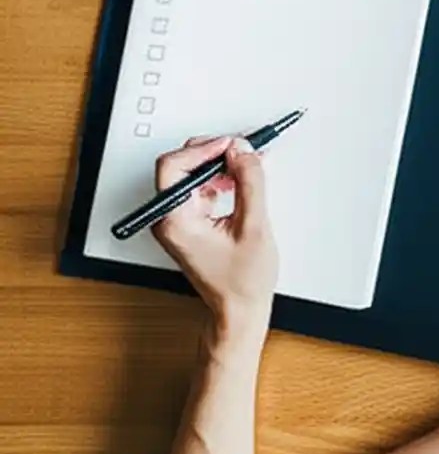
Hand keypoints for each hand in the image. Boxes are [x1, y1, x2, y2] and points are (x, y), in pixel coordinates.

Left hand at [152, 136, 278, 347]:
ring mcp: (177, 220)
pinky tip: (240, 181)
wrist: (239, 309)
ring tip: (246, 164)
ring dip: (218, 164)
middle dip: (213, 152)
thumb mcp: (254, 226)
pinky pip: (199, 188)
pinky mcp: (189, 222)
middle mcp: (169, 219)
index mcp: (175, 221)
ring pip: (191, 175)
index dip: (203, 149)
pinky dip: (219, 179)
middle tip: (241, 149)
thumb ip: (249, 183)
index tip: (230, 145)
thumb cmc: (242, 282)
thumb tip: (243, 152)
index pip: (174, 167)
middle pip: (180, 166)